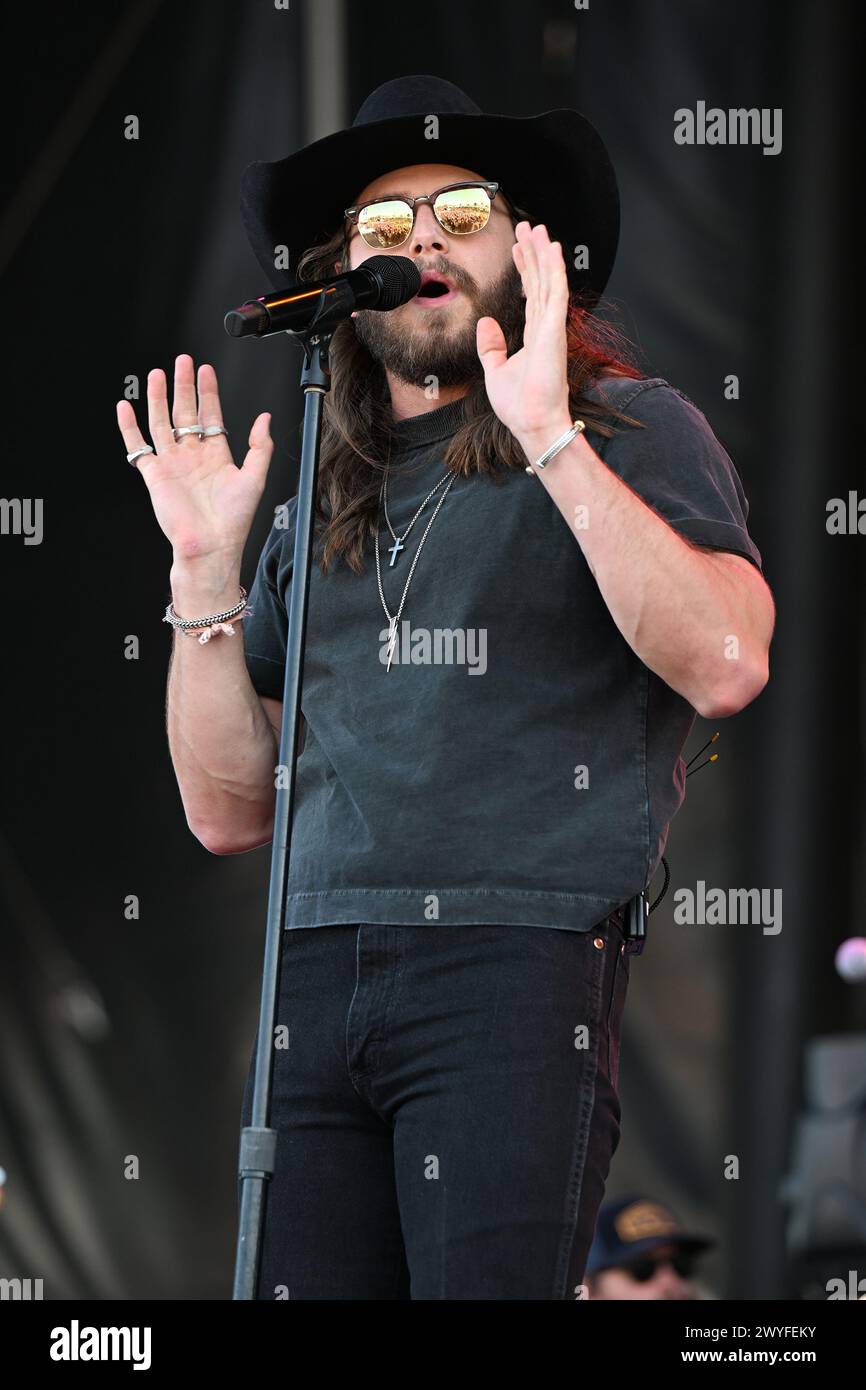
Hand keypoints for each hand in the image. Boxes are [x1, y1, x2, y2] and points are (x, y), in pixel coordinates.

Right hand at [116, 355, 272, 564]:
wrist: (210, 545)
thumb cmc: (233, 519)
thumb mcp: (255, 478)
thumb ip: (261, 447)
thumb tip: (265, 419)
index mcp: (216, 455)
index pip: (210, 414)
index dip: (208, 392)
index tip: (206, 370)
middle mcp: (193, 456)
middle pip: (185, 412)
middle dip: (183, 386)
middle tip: (182, 362)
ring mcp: (172, 463)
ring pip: (161, 423)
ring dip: (158, 398)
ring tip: (157, 374)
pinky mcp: (154, 475)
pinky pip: (138, 446)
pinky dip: (130, 427)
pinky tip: (125, 407)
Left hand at [475, 221, 572, 456]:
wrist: (531, 423)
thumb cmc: (518, 405)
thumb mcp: (495, 370)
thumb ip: (490, 345)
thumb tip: (485, 322)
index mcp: (534, 335)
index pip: (530, 293)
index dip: (524, 268)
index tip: (517, 248)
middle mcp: (545, 327)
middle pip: (540, 280)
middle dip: (534, 253)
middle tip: (528, 227)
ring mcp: (552, 327)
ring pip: (549, 280)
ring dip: (544, 253)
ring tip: (538, 228)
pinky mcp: (555, 330)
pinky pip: (555, 292)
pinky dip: (554, 269)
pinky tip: (552, 249)